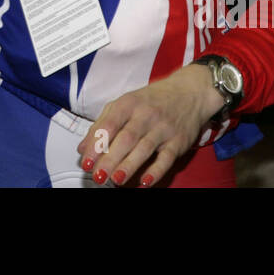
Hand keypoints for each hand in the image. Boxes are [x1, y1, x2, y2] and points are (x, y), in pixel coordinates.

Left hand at [76, 63, 224, 186]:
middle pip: (126, 138)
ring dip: (129, 166)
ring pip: (144, 148)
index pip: (110, 124)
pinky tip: (145, 182)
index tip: (86, 160)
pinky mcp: (178, 141)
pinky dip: (156, 171)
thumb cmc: (153, 100)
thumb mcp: (126, 103)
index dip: (96, 144)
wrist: (190, 92)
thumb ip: (103, 124)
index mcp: (129, 103)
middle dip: (110, 159)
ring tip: (115, 180)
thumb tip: (83, 148)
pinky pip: (167, 158)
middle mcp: (146, 114)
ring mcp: (163, 128)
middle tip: (98, 175)